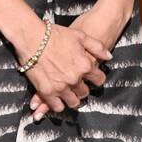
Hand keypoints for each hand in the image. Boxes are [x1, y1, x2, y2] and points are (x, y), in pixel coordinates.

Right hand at [27, 4, 124, 120]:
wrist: (32, 37)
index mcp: (86, 65)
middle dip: (82, 89)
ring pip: (73, 102)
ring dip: (72, 98)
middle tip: (77, 85)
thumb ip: (97, 47)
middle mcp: (75, 78)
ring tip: (68, 93)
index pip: (99, 80)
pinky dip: (58, 104)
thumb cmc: (56, 34)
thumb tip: (108, 57)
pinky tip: (57, 99)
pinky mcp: (47, 91)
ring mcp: (61, 86)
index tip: (91, 78)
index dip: (96, 79)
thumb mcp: (80, 36)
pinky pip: (57, 107)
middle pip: (85, 92)